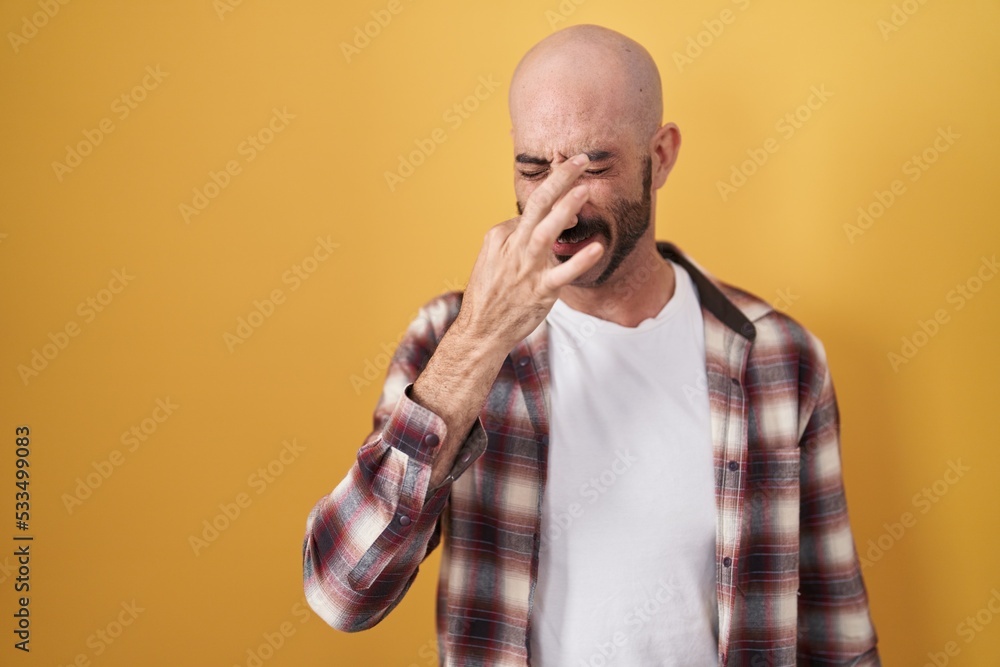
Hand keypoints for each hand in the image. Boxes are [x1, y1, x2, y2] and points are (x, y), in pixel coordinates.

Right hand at [454, 153, 603, 353]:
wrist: (481, 331)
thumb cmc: (489, 294)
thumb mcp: (492, 258)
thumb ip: (515, 238)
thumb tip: (537, 223)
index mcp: (500, 236)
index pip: (531, 209)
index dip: (556, 198)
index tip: (572, 192)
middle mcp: (513, 248)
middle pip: (537, 204)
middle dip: (559, 178)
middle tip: (581, 160)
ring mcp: (526, 269)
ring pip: (546, 231)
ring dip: (566, 208)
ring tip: (585, 190)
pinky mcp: (540, 291)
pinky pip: (563, 273)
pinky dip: (580, 260)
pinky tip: (597, 247)